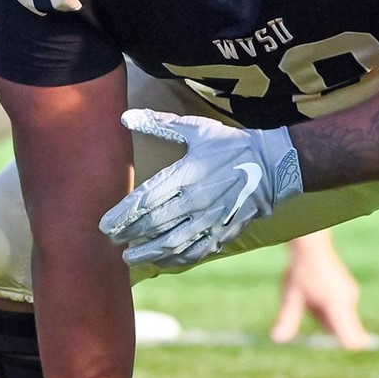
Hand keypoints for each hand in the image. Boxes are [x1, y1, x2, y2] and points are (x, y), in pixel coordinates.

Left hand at [100, 110, 301, 268]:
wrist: (274, 165)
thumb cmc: (230, 145)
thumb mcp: (196, 129)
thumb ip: (159, 124)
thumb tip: (124, 116)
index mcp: (188, 174)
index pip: (147, 199)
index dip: (123, 215)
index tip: (104, 225)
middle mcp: (197, 200)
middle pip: (155, 224)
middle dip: (129, 235)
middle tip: (111, 240)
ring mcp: (211, 220)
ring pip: (173, 243)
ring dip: (148, 253)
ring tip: (129, 258)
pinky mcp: (223, 233)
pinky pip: (195, 252)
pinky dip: (175, 259)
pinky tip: (161, 261)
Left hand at [272, 232, 369, 347]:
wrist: (311, 246)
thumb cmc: (299, 270)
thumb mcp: (290, 296)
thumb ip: (287, 319)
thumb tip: (277, 339)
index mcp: (337, 304)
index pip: (352, 338)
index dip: (347, 346)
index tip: (336, 346)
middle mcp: (348, 301)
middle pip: (338, 330)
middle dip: (321, 324)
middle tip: (308, 303)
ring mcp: (350, 295)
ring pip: (337, 320)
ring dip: (321, 315)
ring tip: (310, 294)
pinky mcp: (349, 292)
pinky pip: (337, 310)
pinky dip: (325, 307)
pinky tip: (315, 290)